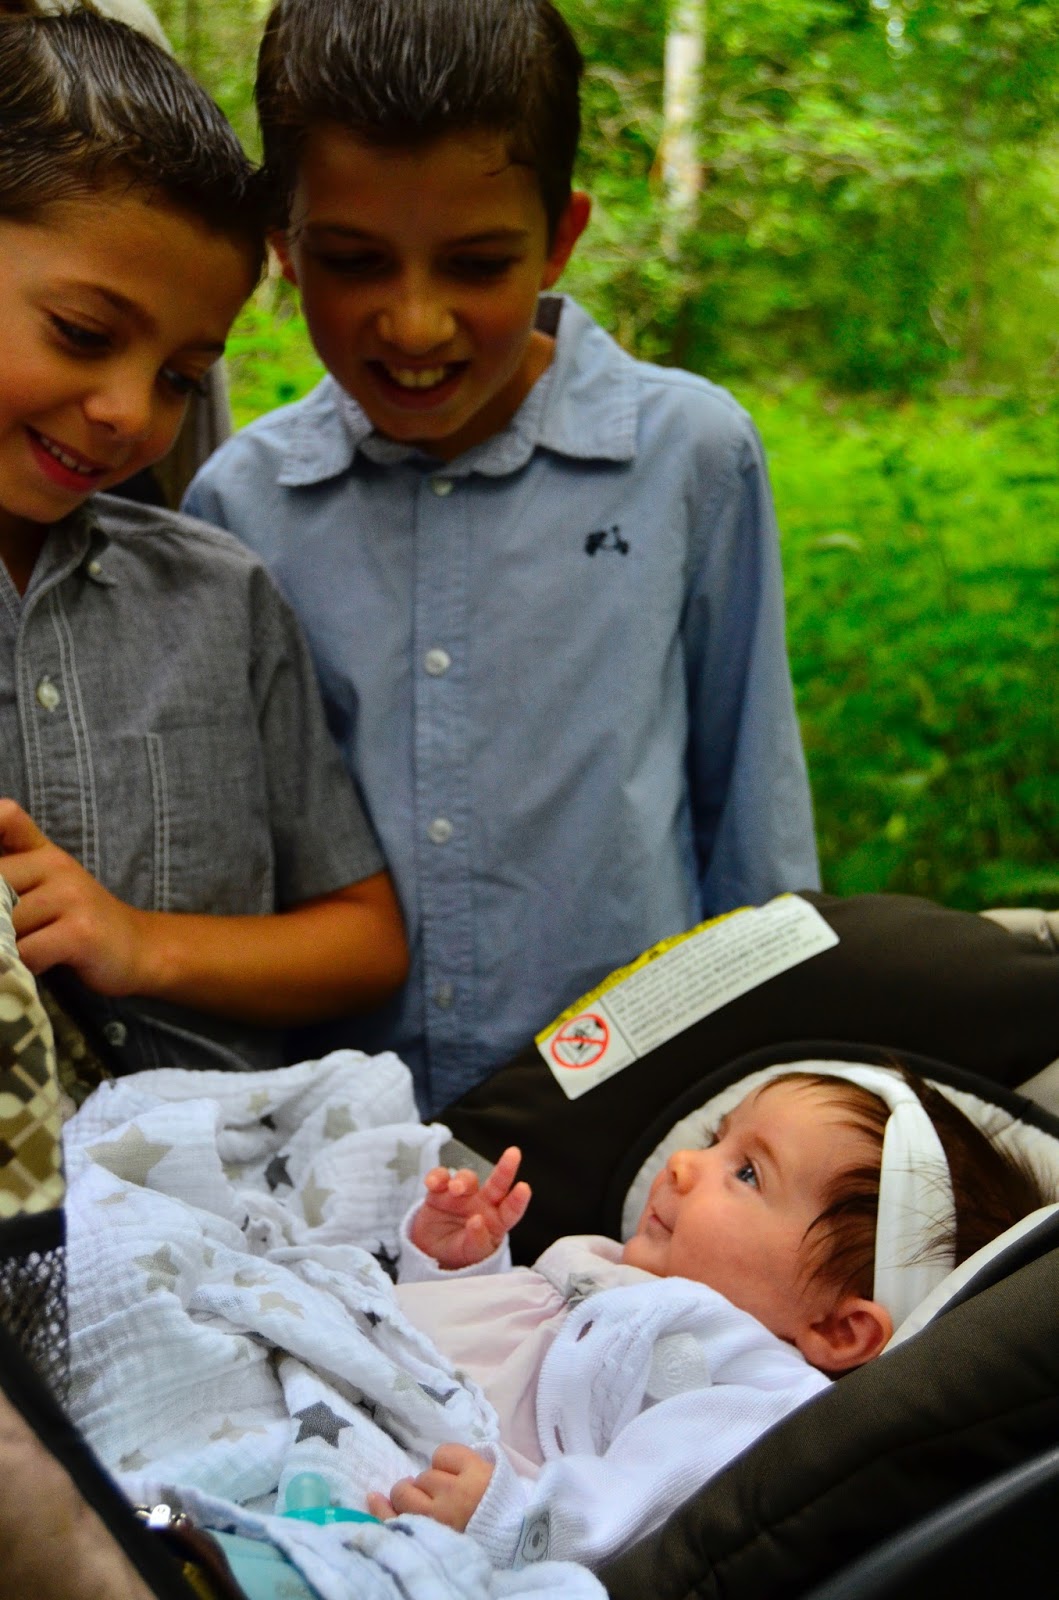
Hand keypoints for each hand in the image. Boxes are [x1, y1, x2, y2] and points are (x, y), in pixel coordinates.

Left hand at [0, 800, 147, 995]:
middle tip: (9, 932)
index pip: (6, 819)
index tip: (3, 885)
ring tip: (24, 950)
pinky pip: (27, 952)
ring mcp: (71, 897)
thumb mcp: (47, 883)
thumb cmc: (79, 919)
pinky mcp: (81, 932)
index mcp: (44, 851)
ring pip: (4, 925)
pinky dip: (24, 966)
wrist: (139, 946)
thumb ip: (12, 866)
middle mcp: (57, 865)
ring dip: (6, 947)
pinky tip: (38, 965)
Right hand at [367, 1444, 493, 1531]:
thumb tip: (373, 1498)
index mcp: (437, 1535)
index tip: (376, 1499)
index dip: (383, 1508)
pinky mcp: (474, 1466)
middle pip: (405, 1493)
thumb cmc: (479, 1538)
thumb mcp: (442, 1539)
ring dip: (432, 1481)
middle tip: (429, 1501)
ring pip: (425, 1475)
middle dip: (412, 1495)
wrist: (524, 1531)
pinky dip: (445, 1461)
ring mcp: (459, 1487)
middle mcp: (443, 1512)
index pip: (395, 1520)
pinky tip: (456, 1471)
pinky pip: (444, 1454)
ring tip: (449, 1489)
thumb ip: (410, 1525)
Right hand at [410, 1146, 530, 1268]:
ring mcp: (462, 1195)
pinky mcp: (440, 1192)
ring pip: (467, 1179)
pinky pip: (440, 1178)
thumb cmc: (461, 1253)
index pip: (511, 1209)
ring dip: (463, 1180)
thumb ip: (477, 1241)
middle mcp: (483, 1203)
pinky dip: (437, 1177)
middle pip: (497, 1184)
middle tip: (513, 1154)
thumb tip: (477, 1221)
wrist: (431, 1254)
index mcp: (497, 1220)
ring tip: (456, 1189)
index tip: (524, 1188)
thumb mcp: (473, 1255)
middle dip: (505, 1169)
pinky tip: (433, 1184)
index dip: (518, 1200)